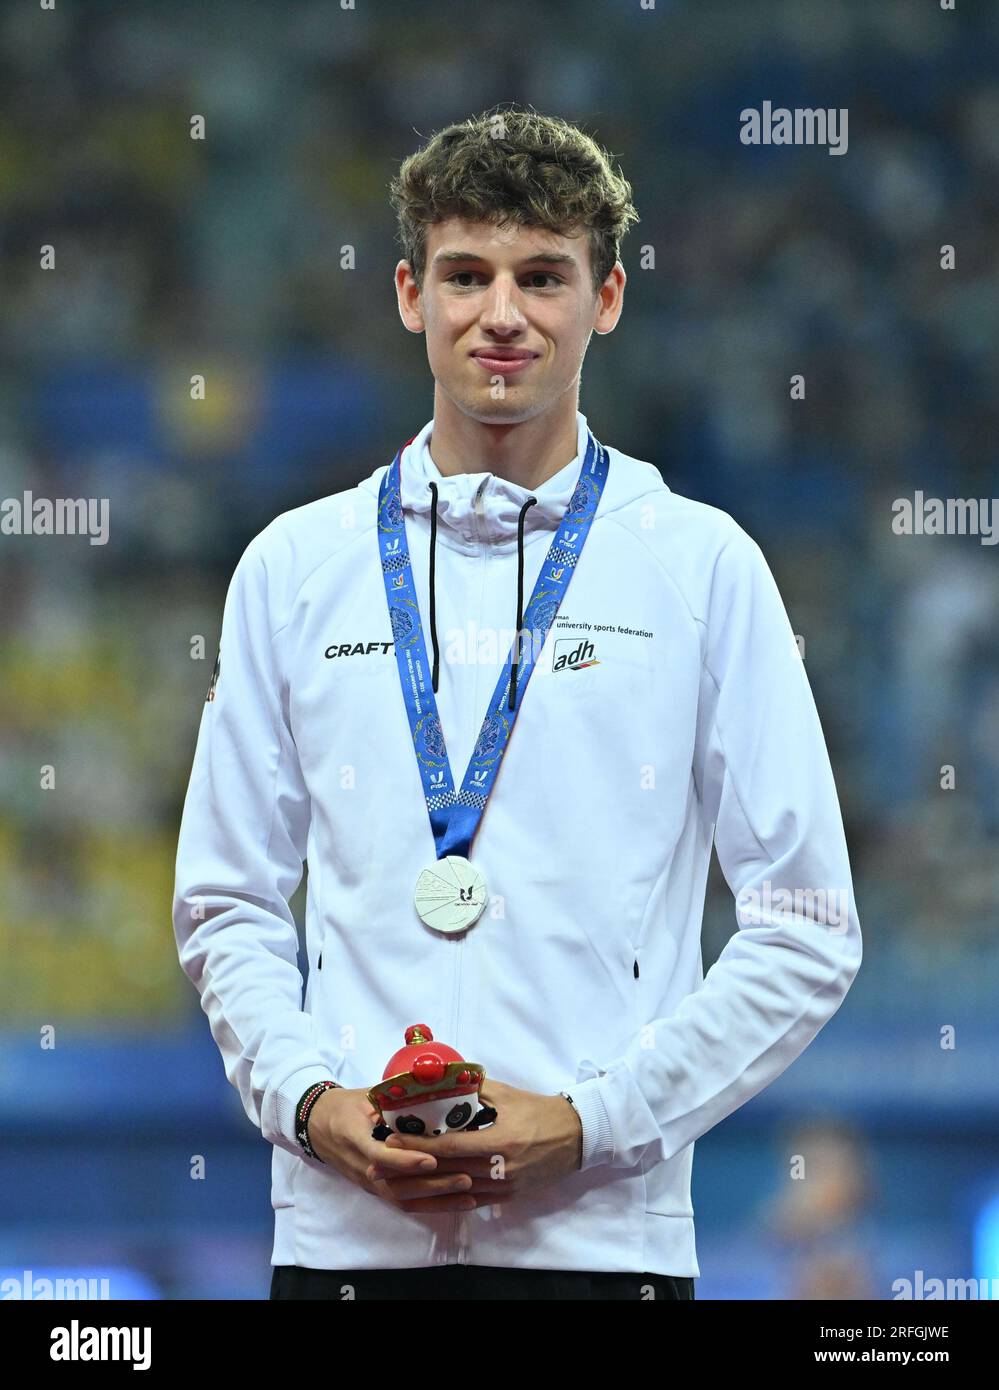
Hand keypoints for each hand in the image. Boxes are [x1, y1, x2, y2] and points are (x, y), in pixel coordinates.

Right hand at [305, 1086, 484, 1213]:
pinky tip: (455, 1202)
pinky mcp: (375, 1190)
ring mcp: (368, 1183)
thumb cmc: (345, 1106)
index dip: (405, 1161)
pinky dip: (430, 1204)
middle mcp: (361, 1167)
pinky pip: (402, 1202)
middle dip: (433, 1185)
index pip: (380, 1156)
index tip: (432, 1159)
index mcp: (354, 1138)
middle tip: (465, 1178)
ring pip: (402, 1199)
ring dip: (436, 1200)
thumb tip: (433, 1090)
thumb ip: (393, 1100)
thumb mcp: (365, 1097)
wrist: (316, 1126)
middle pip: (397, 1187)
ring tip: (469, 1194)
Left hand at [365, 1077, 582, 1211]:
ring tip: (396, 1184)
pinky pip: (474, 1200)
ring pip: (457, 1191)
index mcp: (498, 1141)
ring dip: (425, 1189)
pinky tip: (429, 1196)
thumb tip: (443, 1081)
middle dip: (411, 1171)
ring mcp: (506, 1186)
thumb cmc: (539, 1110)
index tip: (392, 1142)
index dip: (418, 1147)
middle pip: (447, 1173)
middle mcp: (500, 1168)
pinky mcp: (511, 1196)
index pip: (449, 1148)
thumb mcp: (506, 1094)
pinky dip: (450, 1198)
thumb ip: (473, 1091)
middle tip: (380, 1166)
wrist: (577, 1136)